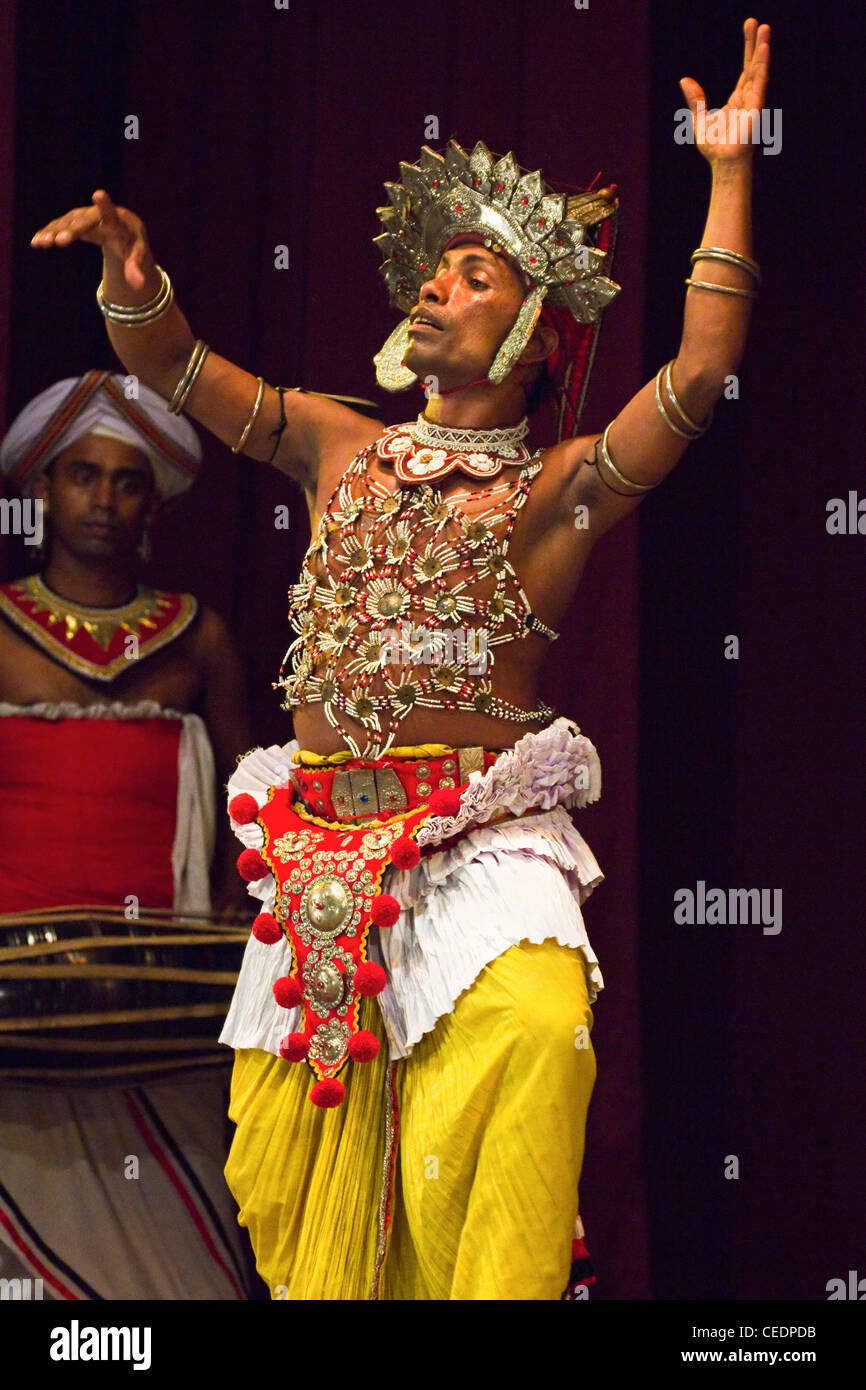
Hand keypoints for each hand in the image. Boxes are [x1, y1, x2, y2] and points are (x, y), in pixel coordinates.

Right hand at [30, 189, 151, 290]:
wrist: (122, 228)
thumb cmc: (132, 243)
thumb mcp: (137, 255)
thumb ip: (136, 268)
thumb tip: (139, 285)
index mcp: (118, 220)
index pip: (111, 213)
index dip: (105, 205)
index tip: (98, 194)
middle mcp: (98, 214)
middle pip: (84, 220)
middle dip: (73, 229)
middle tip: (61, 241)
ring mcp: (83, 216)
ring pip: (67, 222)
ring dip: (54, 231)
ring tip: (42, 243)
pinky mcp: (72, 221)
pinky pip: (58, 226)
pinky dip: (47, 232)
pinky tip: (36, 242)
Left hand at [679, 17, 771, 163]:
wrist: (722, 163)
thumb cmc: (714, 147)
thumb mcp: (698, 119)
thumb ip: (695, 99)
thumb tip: (684, 79)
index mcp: (737, 98)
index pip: (746, 68)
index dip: (748, 48)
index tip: (750, 28)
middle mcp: (748, 96)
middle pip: (754, 64)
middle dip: (756, 43)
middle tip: (759, 22)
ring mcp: (753, 101)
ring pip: (758, 69)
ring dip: (762, 49)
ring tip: (765, 28)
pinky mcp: (756, 107)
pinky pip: (759, 82)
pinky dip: (761, 66)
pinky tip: (763, 50)